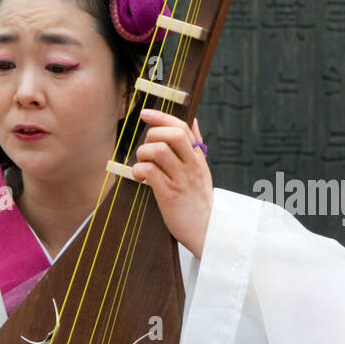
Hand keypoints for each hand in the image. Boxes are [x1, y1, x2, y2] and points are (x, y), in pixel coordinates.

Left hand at [132, 108, 212, 257]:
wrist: (206, 229)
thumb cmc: (198, 198)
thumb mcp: (202, 168)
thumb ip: (195, 144)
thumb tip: (193, 119)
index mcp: (198, 157)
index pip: (183, 127)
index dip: (162, 117)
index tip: (146, 114)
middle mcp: (191, 166)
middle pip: (173, 135)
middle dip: (152, 135)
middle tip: (147, 149)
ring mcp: (181, 180)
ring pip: (158, 150)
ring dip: (143, 153)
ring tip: (143, 164)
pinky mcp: (169, 194)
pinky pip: (149, 171)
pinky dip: (138, 170)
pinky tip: (140, 178)